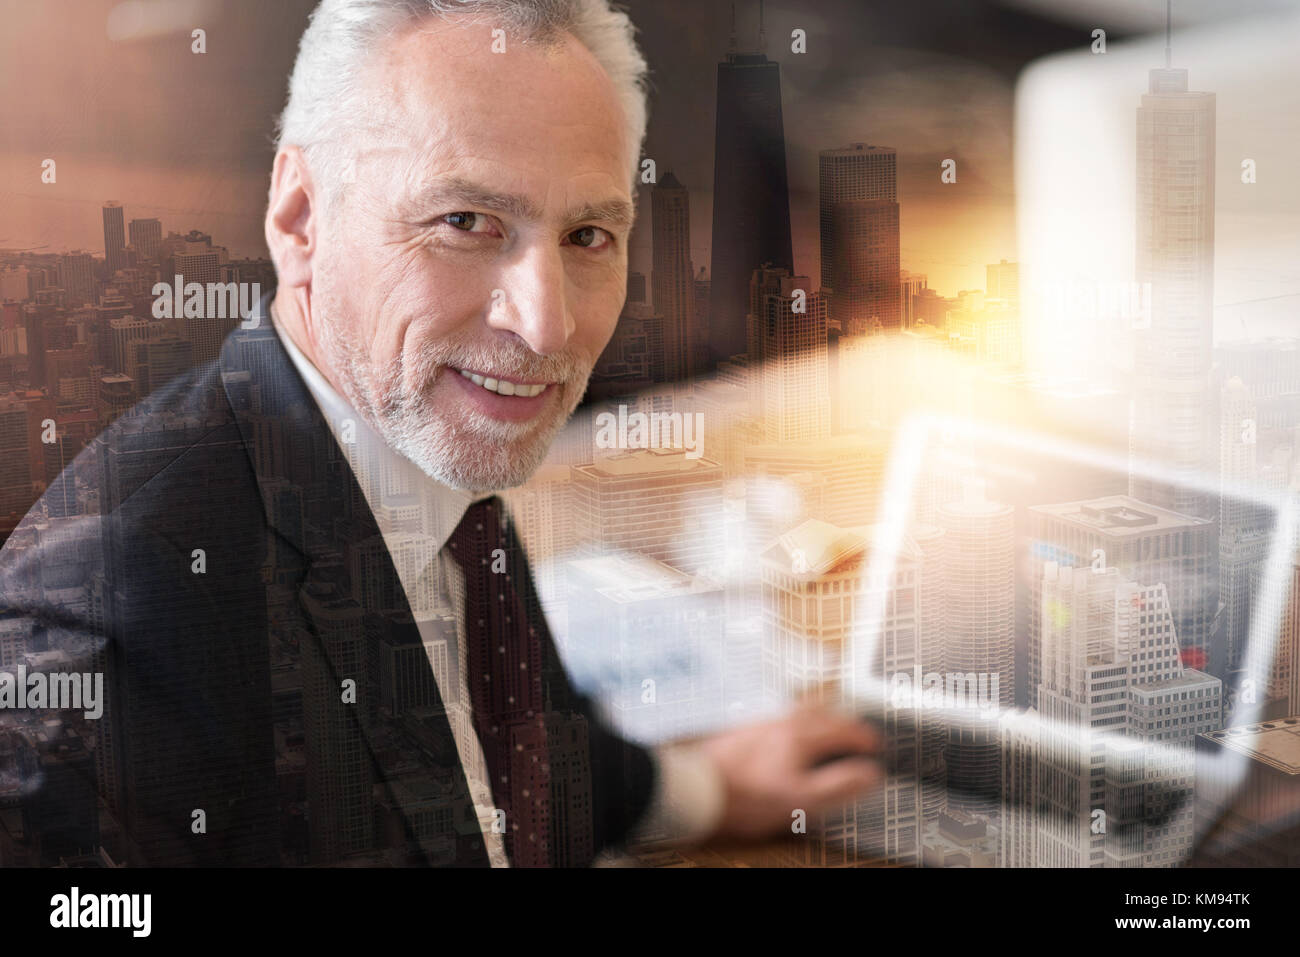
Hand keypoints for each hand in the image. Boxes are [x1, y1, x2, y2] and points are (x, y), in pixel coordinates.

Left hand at [697, 703, 884, 841]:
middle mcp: (782, 722)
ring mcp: (762, 723)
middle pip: (823, 712)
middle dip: (844, 722)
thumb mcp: (802, 799)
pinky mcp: (744, 730)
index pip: (843, 729)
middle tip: (856, 732)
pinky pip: (780, 718)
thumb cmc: (747, 797)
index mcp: (802, 735)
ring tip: (828, 727)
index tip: (875, 743)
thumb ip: (839, 785)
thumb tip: (870, 774)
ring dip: (820, 717)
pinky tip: (790, 736)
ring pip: (799, 711)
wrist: (699, 789)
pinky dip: (796, 722)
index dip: (864, 737)